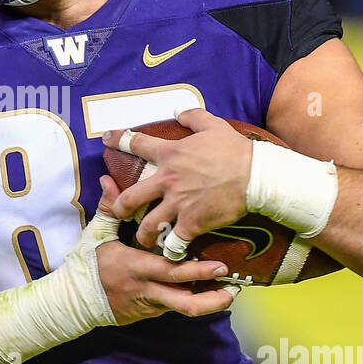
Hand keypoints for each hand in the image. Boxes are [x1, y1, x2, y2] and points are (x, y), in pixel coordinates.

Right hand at [93, 175, 237, 325]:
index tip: (220, 265)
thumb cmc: (87, 266)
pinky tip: (208, 291)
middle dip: (212, 294)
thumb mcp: (96, 235)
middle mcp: (147, 289)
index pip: (171, 272)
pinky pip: (174, 307)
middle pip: (185, 300)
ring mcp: (150, 304)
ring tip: (229, 294)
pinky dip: (192, 300)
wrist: (75, 301)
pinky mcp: (150, 313)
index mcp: (136, 267)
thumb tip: (109, 179)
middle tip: (235, 285)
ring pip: (184, 308)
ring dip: (208, 302)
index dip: (197, 272)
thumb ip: (109, 208)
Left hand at [102, 108, 253, 257]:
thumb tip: (178, 112)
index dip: (117, 140)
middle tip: (120, 212)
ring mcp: (178, 204)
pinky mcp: (192, 223)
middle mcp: (167, 180)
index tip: (106, 139)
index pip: (135, 144)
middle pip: (130, 198)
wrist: (256, 176)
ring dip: (143, 235)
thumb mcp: (214, 125)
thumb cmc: (236, 150)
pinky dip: (172, 249)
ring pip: (147, 226)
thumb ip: (193, 117)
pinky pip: (174, 242)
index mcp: (170, 154)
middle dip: (119, 207)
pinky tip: (173, 251)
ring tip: (145, 238)